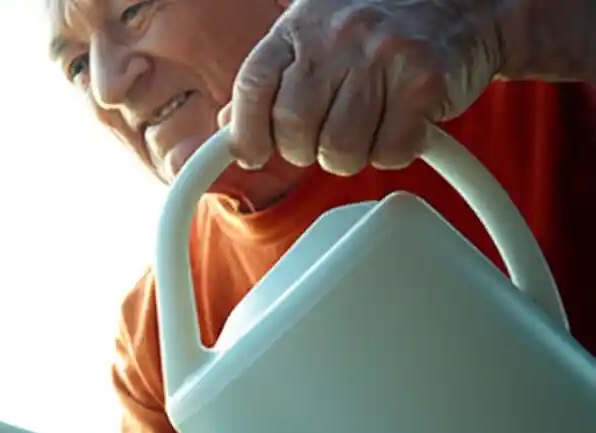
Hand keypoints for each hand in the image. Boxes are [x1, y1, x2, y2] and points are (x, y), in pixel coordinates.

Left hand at [223, 0, 504, 174]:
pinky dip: (394, 153)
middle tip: (325, 141)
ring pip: (340, 149)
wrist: (465, 3)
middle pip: (294, 128)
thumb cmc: (379, 29)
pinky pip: (390, 151)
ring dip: (350, 157)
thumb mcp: (313, 39)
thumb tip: (228, 130)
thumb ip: (273, 82)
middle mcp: (337, 37)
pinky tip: (400, 127)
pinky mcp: (424, 81)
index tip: (253, 155)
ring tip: (365, 133)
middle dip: (305, 151)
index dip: (246, 133)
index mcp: (300, 27)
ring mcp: (382, 56)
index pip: (252, 87)